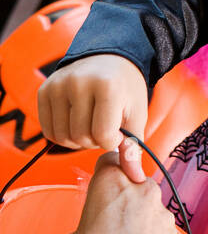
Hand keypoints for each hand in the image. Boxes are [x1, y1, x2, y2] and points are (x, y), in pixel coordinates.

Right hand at [38, 54, 148, 182]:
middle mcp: (78, 83)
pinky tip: (75, 123)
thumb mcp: (137, 112)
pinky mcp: (44, 90)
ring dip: (78, 139)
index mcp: (107, 86)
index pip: (104, 135)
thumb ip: (133, 146)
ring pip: (63, 137)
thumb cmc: (125, 87)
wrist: (108, 57)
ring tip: (90, 124)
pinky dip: (62, 134)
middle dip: (95, 140)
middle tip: (104, 126)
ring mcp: (58, 85)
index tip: (118, 130)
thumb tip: (135, 177)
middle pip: (81, 137)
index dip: (113, 141)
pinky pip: (48, 130)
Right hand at [58, 157, 179, 233]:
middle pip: (134, 185)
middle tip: (109, 225)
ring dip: (140, 223)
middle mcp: (142, 191)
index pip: (110, 159)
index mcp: (112, 183)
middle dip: (123, 200)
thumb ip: (78, 231)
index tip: (101, 184)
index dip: (105, 171)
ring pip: (149, 211)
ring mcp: (162, 213)